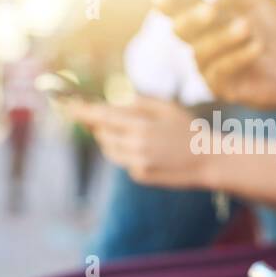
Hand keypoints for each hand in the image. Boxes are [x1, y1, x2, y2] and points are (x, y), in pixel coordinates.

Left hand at [66, 97, 205, 188]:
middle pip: (102, 134)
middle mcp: (135, 146)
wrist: (207, 160)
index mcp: (141, 126)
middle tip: (104, 117)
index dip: (82, 112)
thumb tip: (115, 102)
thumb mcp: (167, 108)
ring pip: (109, 150)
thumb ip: (139, 103)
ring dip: (111, 139)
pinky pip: (123, 161)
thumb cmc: (189, 129)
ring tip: (133, 132)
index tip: (68, 107)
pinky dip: (126, 152)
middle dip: (98, 125)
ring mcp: (137, 163)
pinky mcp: (140, 175)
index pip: (101, 117)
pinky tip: (148, 149)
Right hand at [166, 0, 275, 112]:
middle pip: (180, 29)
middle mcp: (203, 42)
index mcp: (207, 19)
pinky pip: (219, 71)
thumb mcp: (262, 2)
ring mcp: (210, 66)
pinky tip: (256, 47)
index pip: (178, 7)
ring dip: (223, 37)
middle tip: (212, 9)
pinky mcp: (222, 87)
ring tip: (246, 27)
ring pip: (200, 51)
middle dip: (193, 18)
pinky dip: (237, 57)